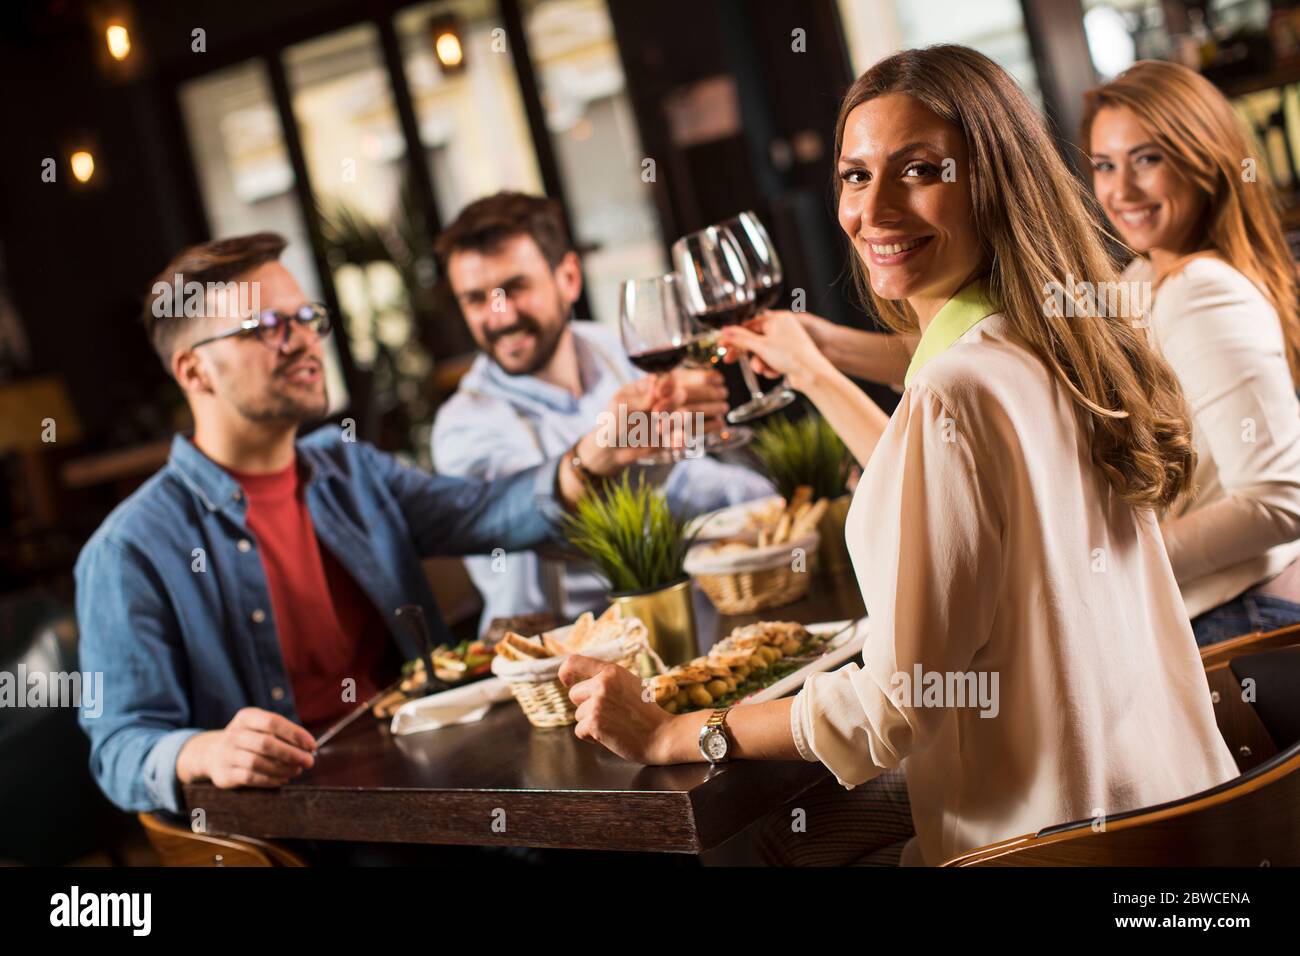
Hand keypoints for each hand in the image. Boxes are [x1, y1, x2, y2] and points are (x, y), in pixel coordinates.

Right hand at [176, 707, 315, 789]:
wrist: (212, 754)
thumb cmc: (249, 739)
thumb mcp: (261, 729)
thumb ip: (283, 735)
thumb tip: (310, 749)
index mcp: (247, 717)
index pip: (273, 722)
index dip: (295, 734)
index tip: (312, 745)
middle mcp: (235, 734)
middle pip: (266, 743)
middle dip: (292, 754)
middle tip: (309, 762)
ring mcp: (227, 754)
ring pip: (258, 763)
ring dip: (283, 768)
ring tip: (297, 771)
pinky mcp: (225, 774)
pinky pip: (251, 778)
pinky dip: (270, 780)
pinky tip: (283, 779)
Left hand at [558, 654, 679, 763]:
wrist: (661, 735)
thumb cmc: (646, 712)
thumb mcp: (630, 683)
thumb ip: (608, 679)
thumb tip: (583, 678)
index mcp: (611, 671)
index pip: (574, 662)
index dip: (565, 672)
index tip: (566, 681)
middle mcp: (602, 683)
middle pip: (574, 694)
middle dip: (586, 706)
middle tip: (609, 713)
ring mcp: (597, 702)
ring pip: (578, 714)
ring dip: (591, 723)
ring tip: (614, 724)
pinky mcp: (594, 722)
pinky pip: (579, 731)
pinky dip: (591, 737)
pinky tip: (610, 735)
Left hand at [578, 368, 729, 475]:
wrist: (609, 450)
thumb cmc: (611, 424)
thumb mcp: (621, 408)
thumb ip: (641, 400)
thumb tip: (658, 387)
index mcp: (651, 387)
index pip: (676, 378)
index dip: (694, 377)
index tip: (713, 377)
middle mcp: (663, 400)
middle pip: (688, 394)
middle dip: (705, 394)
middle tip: (722, 394)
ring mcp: (668, 417)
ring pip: (692, 412)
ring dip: (708, 410)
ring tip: (723, 409)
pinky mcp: (672, 435)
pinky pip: (691, 430)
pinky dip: (704, 429)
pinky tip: (719, 425)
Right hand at [718, 311, 833, 391]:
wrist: (812, 374)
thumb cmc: (792, 356)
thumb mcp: (761, 346)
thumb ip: (740, 338)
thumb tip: (725, 331)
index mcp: (778, 319)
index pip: (749, 325)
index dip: (734, 336)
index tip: (722, 343)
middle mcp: (783, 328)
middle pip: (755, 339)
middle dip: (747, 353)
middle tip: (729, 359)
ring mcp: (787, 342)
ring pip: (763, 352)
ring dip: (760, 362)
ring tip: (763, 369)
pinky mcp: (790, 355)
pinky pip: (772, 359)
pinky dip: (770, 367)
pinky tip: (776, 372)